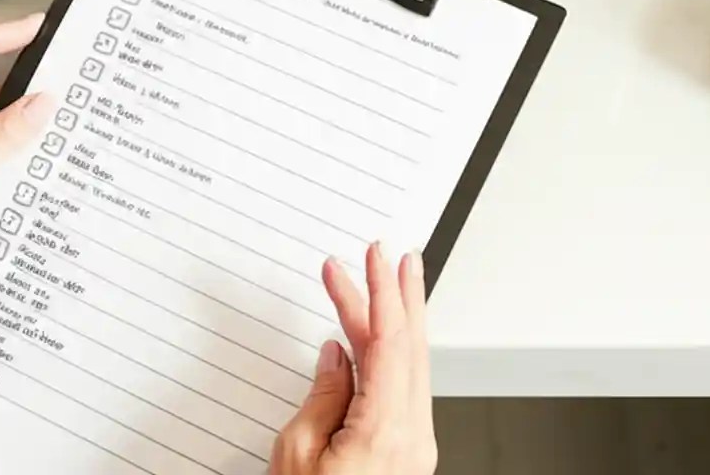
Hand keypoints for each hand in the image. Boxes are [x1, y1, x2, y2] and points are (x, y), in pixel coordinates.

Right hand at [272, 244, 436, 474]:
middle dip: (399, 295)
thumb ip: (324, 396)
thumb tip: (339, 355)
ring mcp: (412, 446)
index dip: (381, 293)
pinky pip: (401, 389)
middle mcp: (411, 436)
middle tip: (389, 255)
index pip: (391, 342)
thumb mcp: (298, 453)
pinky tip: (367, 341)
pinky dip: (387, 355)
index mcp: (387, 430)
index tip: (372, 258)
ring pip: (409, 366)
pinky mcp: (404, 455)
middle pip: (410, 348)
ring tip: (380, 282)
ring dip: (394, 320)